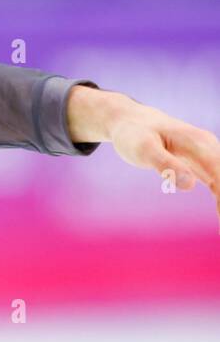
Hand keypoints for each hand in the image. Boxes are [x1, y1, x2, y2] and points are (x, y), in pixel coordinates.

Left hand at [68, 86, 219, 229]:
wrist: (130, 121)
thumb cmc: (134, 134)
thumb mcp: (143, 149)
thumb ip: (165, 165)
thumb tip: (189, 185)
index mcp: (197, 142)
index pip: (219, 173)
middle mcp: (208, 146)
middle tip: (218, 220)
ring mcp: (208, 153)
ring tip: (218, 219)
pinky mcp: (203, 162)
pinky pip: (218, 181)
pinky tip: (218, 213)